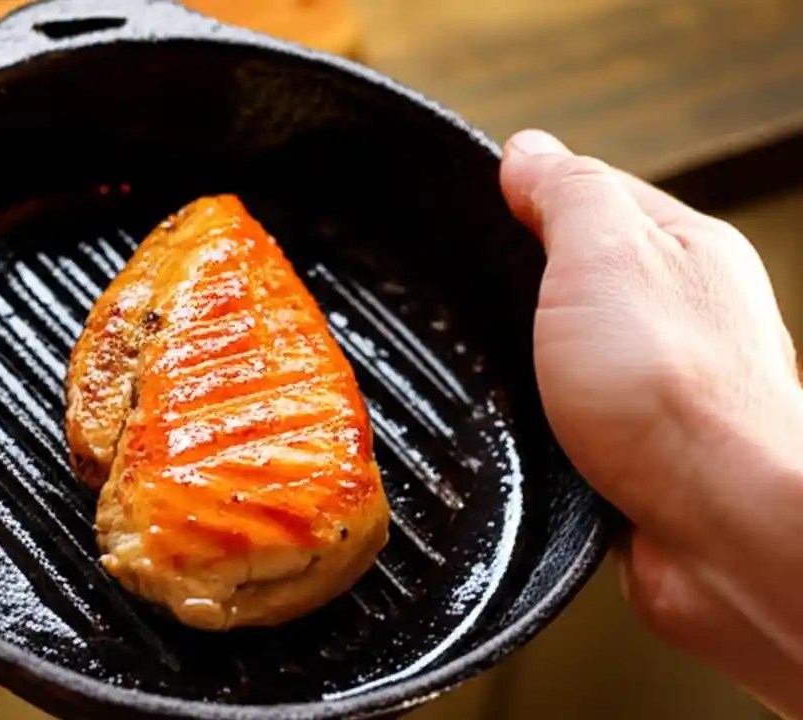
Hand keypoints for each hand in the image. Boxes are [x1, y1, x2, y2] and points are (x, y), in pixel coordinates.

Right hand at [500, 130, 802, 716]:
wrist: (721, 526)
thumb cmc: (673, 392)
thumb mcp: (601, 254)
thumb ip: (566, 195)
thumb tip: (529, 151)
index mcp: (685, 249)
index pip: (595, 193)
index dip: (532, 195)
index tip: (482, 204)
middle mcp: (686, 313)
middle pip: (582, 274)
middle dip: (524, 285)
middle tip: (479, 294)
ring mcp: (664, 386)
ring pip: (574, 351)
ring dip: (532, 360)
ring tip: (500, 365)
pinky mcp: (640, 453)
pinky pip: (574, 417)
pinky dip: (544, 419)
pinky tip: (526, 424)